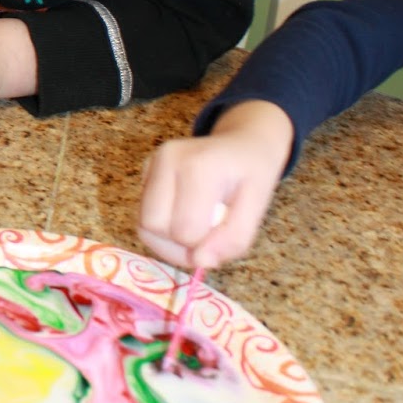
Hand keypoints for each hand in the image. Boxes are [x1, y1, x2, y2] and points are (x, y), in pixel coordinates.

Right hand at [137, 101, 294, 268]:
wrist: (243, 142)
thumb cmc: (252, 173)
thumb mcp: (259, 206)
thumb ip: (235, 237)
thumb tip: (200, 260)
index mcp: (200, 165)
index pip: (184, 229)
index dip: (205, 244)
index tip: (223, 232)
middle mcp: (167, 159)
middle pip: (152, 226)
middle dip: (179, 244)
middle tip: (207, 235)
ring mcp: (152, 162)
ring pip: (143, 225)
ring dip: (168, 241)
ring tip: (195, 229)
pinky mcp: (145, 171)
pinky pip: (143, 216)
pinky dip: (162, 229)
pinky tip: (184, 217)